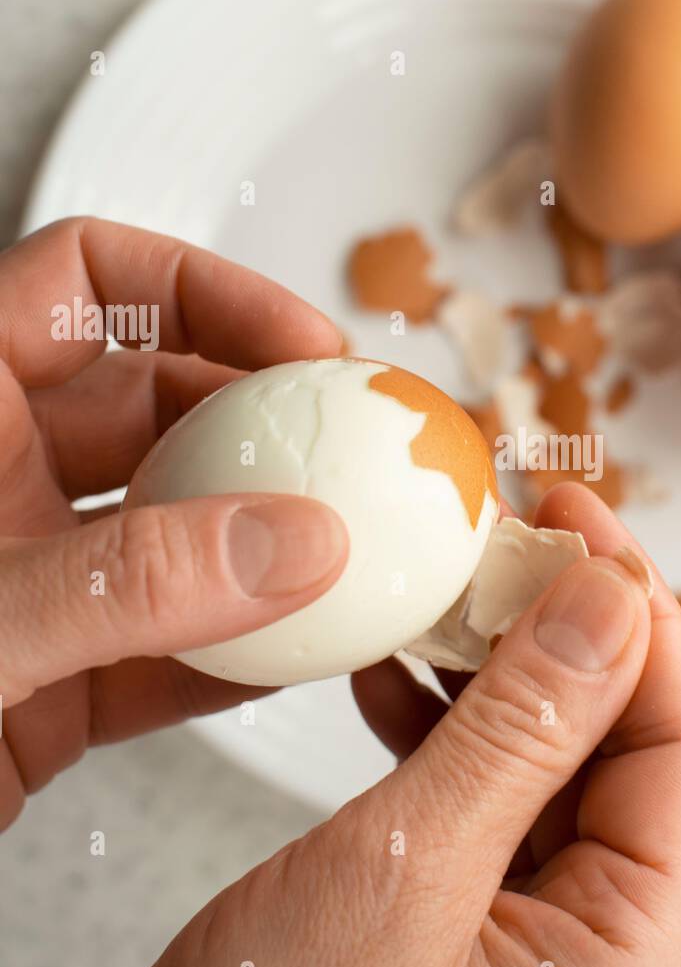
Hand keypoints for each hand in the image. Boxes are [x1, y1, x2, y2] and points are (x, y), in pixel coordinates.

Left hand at [0, 218, 349, 829]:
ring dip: (271, 547)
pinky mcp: (52, 683)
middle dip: (271, 426)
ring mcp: (31, 582)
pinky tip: (300, 660)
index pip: (88, 282)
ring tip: (357, 560)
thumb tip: (294, 546)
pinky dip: (240, 656)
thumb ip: (127, 583)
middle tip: (361, 457)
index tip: (305, 346)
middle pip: (166, 406)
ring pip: (183, 533)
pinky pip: (171, 649)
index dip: (207, 291)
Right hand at [78, 483, 680, 966]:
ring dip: (500, 676)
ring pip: (555, 766)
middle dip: (565, 640)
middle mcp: (604, 963)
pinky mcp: (475, 928)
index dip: (643, 628)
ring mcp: (540, 946)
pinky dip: (448, 730)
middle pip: (627, 754)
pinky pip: (491, 800)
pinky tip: (399, 678)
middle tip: (511, 550)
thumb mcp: (402, 869)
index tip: (588, 536)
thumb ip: (520, 729)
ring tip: (449, 601)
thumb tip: (608, 603)